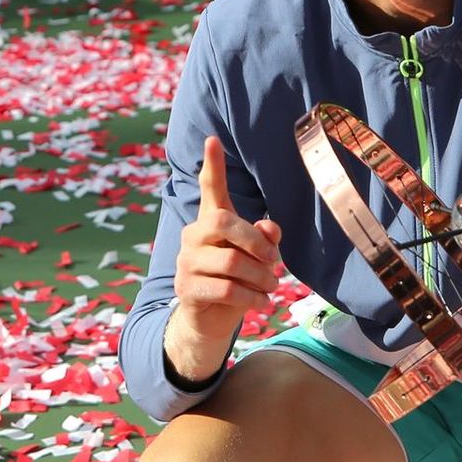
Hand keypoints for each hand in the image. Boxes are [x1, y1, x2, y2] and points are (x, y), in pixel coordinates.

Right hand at [163, 136, 284, 383]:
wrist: (209, 321)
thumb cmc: (237, 281)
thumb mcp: (256, 259)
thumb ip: (264, 240)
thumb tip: (271, 228)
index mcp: (211, 222)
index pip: (210, 189)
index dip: (212, 165)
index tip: (213, 140)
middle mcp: (193, 235)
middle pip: (222, 222)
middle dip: (255, 241)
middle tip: (275, 260)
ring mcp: (186, 261)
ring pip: (230, 261)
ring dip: (260, 277)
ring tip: (272, 286)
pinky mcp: (186, 288)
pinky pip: (225, 288)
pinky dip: (252, 297)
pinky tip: (262, 302)